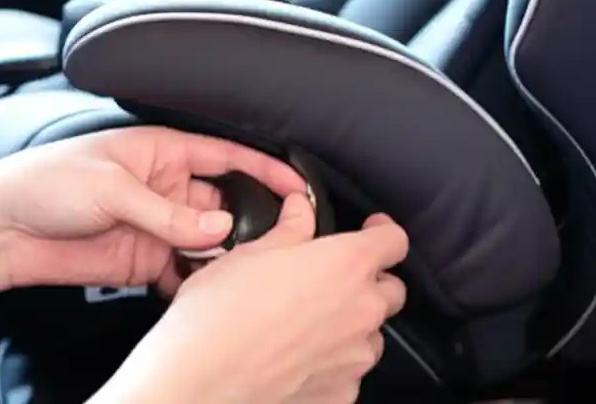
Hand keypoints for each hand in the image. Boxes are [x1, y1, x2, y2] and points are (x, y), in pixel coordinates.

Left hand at [0, 126, 306, 292]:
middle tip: (271, 244)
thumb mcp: (113, 189)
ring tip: (238, 271)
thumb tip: (218, 232)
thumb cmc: (47, 182)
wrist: (3, 228)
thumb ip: (168, 214)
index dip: (264, 170)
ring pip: (208, 244)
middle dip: (249, 223)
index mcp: (163, 151)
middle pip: (225, 205)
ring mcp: (156, 225)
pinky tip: (202, 291)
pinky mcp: (143, 260)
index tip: (298, 186)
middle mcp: (166, 188)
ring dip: (223, 258)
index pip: (227, 156)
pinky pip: (183, 274)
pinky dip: (196, 284)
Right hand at [91, 195, 409, 403]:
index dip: (383, 230)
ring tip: (307, 323)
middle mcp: (362, 310)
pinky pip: (349, 373)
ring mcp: (355, 357)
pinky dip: (332, 363)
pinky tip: (298, 357)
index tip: (372, 229)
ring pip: (371, 335)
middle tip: (331, 279)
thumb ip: (290, 228)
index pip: (393, 240)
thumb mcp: (251, 252)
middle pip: (391, 291)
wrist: (201, 374)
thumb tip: (301, 210)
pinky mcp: (342, 392)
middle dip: (369, 282)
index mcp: (346, 264)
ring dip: (351, 325)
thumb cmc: (221, 311)